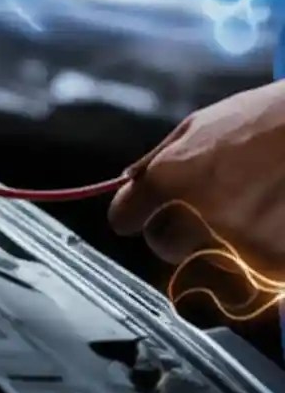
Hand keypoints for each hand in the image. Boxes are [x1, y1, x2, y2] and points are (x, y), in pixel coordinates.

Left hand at [108, 80, 284, 278]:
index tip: (147, 211)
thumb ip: (159, 160)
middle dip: (180, 231)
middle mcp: (198, 216)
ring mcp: (238, 246)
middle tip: (213, 206)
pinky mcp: (274, 266)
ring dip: (221, 245)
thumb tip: (130, 184)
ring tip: (252, 208)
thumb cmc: (265, 118)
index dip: (136, 213)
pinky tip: (275, 222)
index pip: (123, 219)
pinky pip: (250, 273)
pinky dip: (260, 255)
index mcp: (170, 180)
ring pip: (208, 262)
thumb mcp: (200, 125)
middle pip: (165, 246)